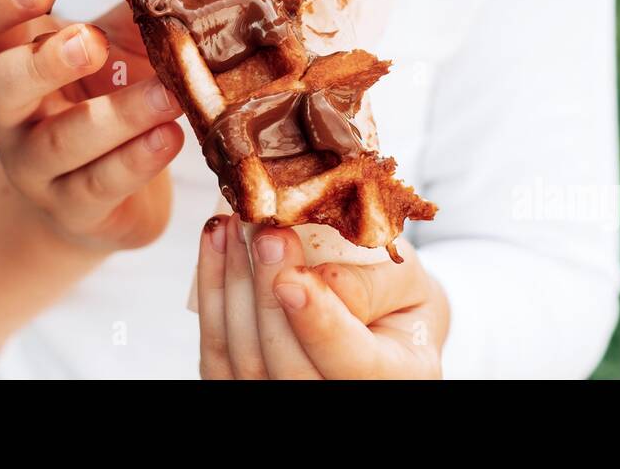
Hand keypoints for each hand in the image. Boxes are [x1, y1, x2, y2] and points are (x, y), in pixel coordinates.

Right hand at [0, 0, 185, 251]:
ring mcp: (36, 168)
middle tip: (92, 43)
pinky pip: (98, 187)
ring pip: (62, 143)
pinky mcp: (75, 211)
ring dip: (116, 116)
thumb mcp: (117, 43)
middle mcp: (10, 114)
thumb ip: (135, 5)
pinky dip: (136, 162)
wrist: (102, 200)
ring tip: (167, 94)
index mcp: (9, 57)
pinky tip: (169, 138)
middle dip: (42, 64)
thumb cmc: (106, 97)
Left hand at [196, 215, 448, 378]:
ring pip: (245, 361)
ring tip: (236, 224)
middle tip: (263, 234)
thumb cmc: (396, 294)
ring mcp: (281, 394)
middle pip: (289, 369)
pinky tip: (217, 239)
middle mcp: (334, 396)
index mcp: (394, 378)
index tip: (293, 279)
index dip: (319, 325)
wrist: (376, 313)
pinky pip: (217, 350)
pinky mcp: (241, 383)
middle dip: (267, 298)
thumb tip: (321, 278)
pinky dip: (212, 290)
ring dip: (233, 285)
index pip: (353, 363)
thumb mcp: (407, 279)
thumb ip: (374, 282)